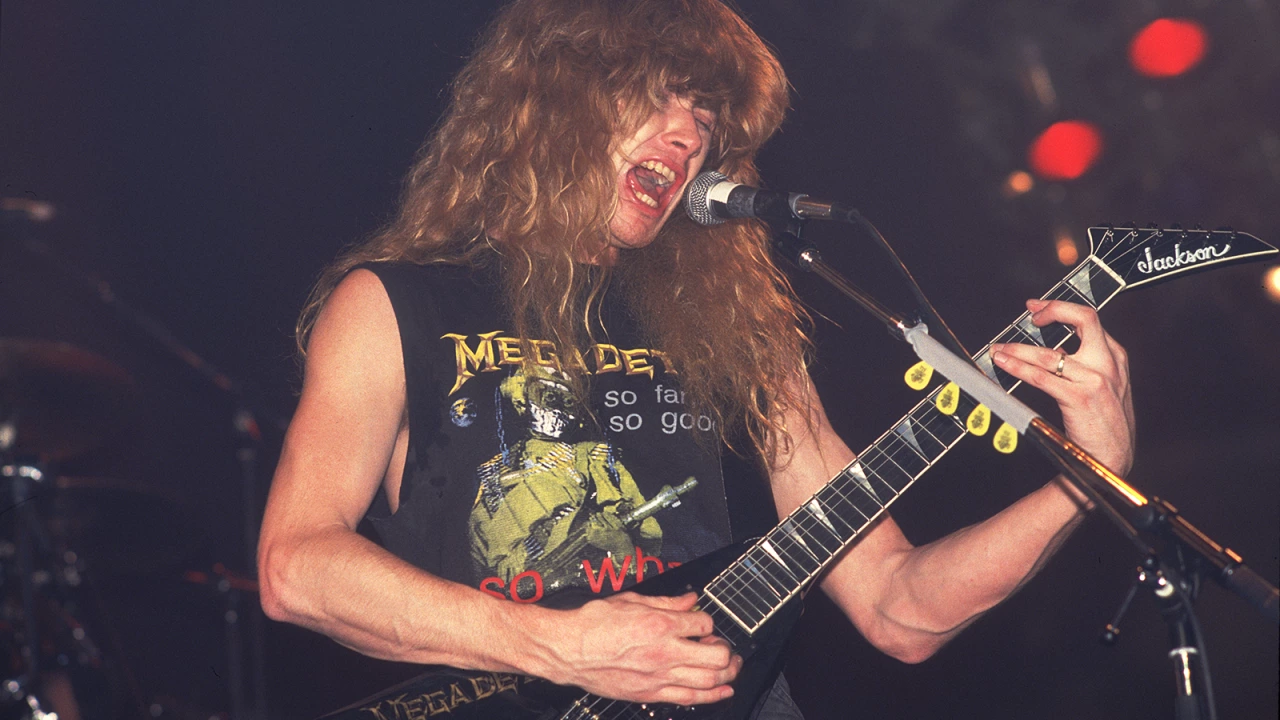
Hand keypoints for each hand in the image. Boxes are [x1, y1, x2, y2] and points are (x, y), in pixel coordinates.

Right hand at [533, 591, 740, 704]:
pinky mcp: (650, 693)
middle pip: (716, 656)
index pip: (704, 623)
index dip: (708, 621)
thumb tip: (688, 599)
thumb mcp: (631, 600)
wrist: (569, 650)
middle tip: (726, 646)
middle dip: (727, 650)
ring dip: (727, 673)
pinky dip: (712, 696)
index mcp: (660, 625)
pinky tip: (723, 691)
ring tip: (731, 667)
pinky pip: (690, 698)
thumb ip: (665, 601)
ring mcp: (659, 676)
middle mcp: (664, 652)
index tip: (703, 622)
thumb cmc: (592, 624)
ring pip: (709, 680)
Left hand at [991, 299, 1134, 475]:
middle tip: (1029, 313)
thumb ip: (1086, 366)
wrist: (1110, 461)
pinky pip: (1041, 377)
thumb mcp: (1106, 387)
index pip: (1090, 320)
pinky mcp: (1079, 397)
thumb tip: (1055, 350)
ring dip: (1018, 349)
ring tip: (999, 349)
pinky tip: (1003, 364)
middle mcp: (1109, 364)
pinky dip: (1017, 368)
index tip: (1039, 307)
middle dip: (1053, 309)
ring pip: (1050, 353)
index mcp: (1116, 358)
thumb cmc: (1104, 426)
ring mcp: (1095, 380)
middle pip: (1084, 319)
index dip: (1061, 308)